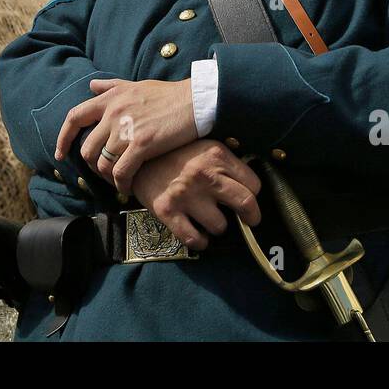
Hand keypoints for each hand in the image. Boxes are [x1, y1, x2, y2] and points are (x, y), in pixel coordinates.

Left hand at [55, 77, 196, 193]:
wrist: (195, 100)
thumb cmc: (168, 94)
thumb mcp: (135, 84)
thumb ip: (111, 86)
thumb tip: (92, 85)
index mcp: (110, 98)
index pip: (74, 117)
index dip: (63, 138)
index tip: (60, 153)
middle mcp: (113, 112)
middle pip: (88, 148)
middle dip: (93, 166)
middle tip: (105, 173)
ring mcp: (126, 128)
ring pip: (103, 163)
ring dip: (108, 177)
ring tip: (118, 181)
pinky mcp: (142, 143)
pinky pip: (121, 171)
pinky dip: (122, 184)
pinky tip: (128, 187)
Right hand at [132, 141, 261, 249]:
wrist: (134, 157)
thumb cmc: (175, 154)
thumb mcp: (204, 147)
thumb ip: (226, 163)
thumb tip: (250, 185)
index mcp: (216, 154)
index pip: (253, 184)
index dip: (253, 194)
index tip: (248, 199)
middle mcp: (204, 173)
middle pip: (246, 203)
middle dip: (251, 216)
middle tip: (247, 219)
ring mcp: (185, 194)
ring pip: (220, 226)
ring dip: (217, 226)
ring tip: (209, 218)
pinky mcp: (167, 211)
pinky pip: (194, 239)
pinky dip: (200, 241)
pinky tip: (198, 234)